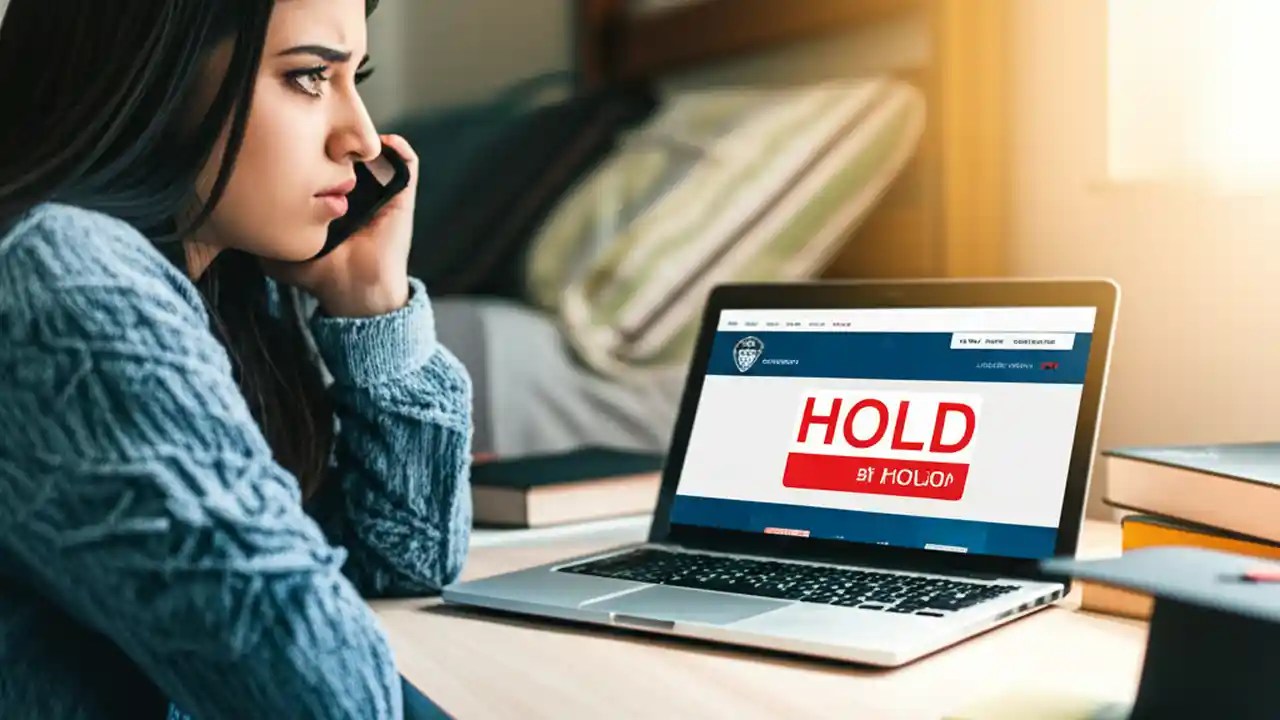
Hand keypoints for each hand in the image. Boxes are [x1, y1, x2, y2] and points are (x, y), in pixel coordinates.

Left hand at [265, 134, 419, 317]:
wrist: (358, 294)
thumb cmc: (323, 276)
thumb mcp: (282, 254)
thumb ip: (262, 236)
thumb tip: (233, 220)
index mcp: (329, 199)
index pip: (321, 163)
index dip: (309, 147)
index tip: (295, 136)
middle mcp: (356, 192)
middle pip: (346, 152)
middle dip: (335, 137)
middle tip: (321, 128)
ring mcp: (380, 193)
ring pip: (376, 153)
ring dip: (365, 139)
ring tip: (351, 132)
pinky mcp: (401, 199)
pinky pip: (407, 166)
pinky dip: (400, 151)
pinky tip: (386, 143)